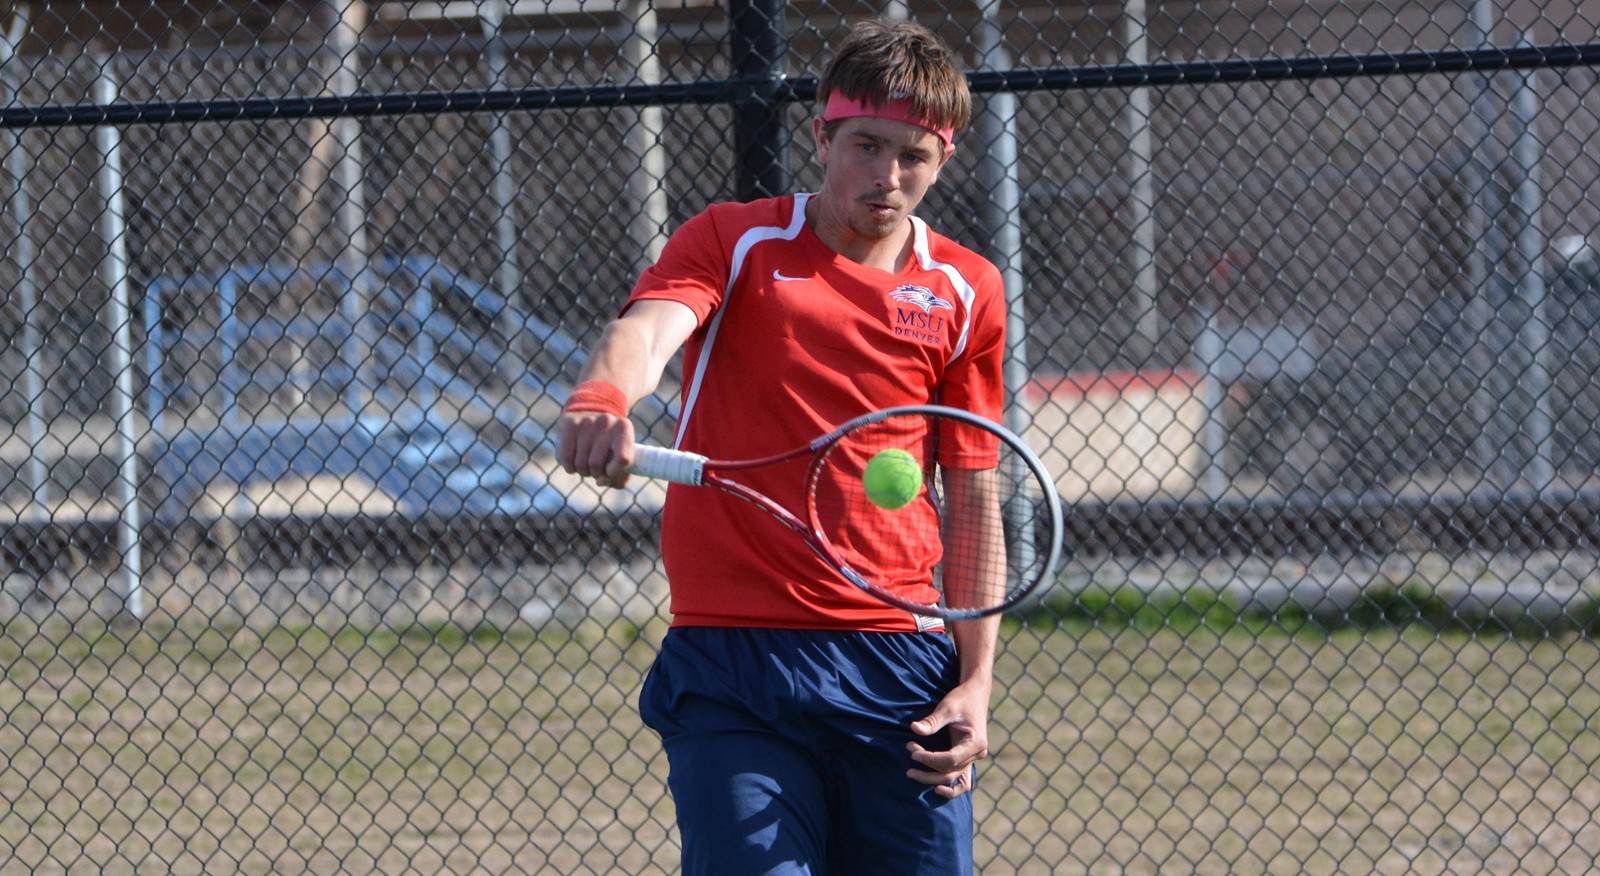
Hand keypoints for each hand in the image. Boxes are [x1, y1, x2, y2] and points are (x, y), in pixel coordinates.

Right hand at [557, 410, 635, 488]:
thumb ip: (618, 477)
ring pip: (581, 463)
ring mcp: (587, 422)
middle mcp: (607, 422)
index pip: (623, 459)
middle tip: (595, 469)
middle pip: (597, 464)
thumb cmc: (610, 442)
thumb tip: (601, 482)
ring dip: (582, 471)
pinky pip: (566, 457)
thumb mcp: (622, 455)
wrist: (592, 410)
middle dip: (595, 474)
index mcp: (624, 429)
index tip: (609, 473)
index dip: (615, 473)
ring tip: (585, 465)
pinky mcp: (570, 424)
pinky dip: (569, 468)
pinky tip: (572, 465)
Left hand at [906, 680, 990, 798]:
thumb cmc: (962, 699)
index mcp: (976, 742)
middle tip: (909, 758)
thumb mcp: (947, 707)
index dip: (930, 758)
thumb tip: (914, 729)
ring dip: (931, 778)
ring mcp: (974, 758)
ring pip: (952, 777)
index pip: (950, 759)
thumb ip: (932, 721)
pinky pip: (960, 780)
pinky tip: (934, 788)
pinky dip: (949, 786)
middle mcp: (978, 754)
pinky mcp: (967, 758)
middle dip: (927, 768)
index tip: (913, 751)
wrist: (975, 693)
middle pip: (950, 771)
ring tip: (911, 773)